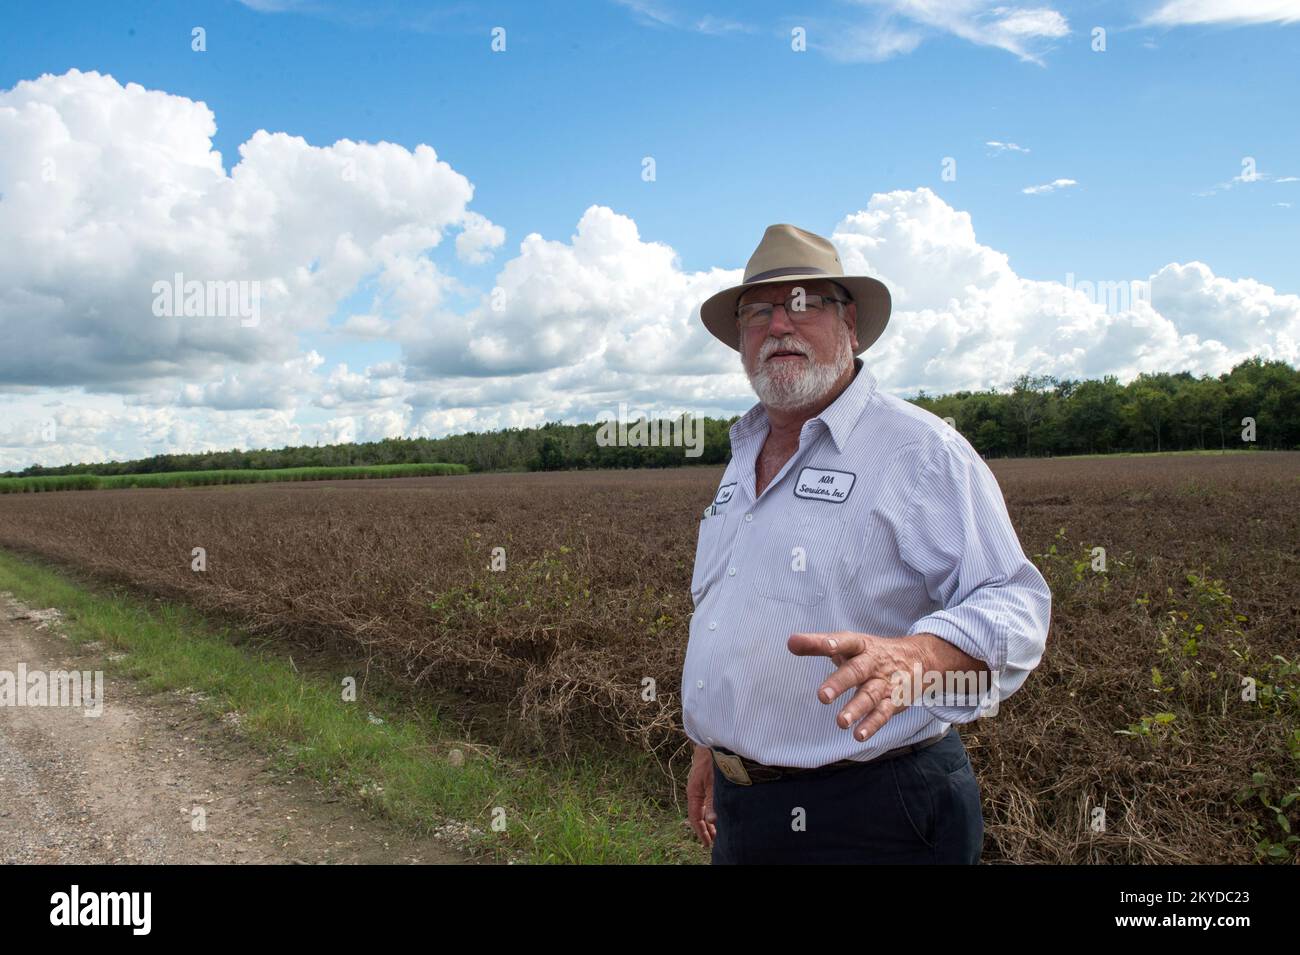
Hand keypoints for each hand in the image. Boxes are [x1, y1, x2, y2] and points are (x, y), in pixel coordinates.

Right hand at [686, 744, 716, 846]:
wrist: (713, 739)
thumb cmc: (713, 760)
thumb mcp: (713, 783)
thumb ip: (712, 802)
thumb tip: (711, 820)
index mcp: (693, 792)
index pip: (695, 817)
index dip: (701, 831)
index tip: (707, 843)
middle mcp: (696, 790)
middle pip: (699, 814)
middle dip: (706, 828)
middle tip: (714, 841)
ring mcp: (701, 785)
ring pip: (704, 807)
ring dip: (710, 819)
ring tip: (718, 830)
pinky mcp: (707, 780)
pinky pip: (707, 800)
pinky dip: (713, 809)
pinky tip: (719, 812)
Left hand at [787, 630, 921, 742]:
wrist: (919, 660)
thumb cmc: (871, 653)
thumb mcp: (849, 644)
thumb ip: (818, 644)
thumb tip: (790, 642)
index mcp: (860, 646)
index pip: (846, 641)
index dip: (834, 643)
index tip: (824, 646)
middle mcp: (873, 663)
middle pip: (857, 671)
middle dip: (840, 683)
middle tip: (822, 696)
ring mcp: (884, 683)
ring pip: (870, 695)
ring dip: (856, 709)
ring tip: (840, 722)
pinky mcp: (894, 701)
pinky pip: (883, 713)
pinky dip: (872, 724)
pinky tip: (859, 735)